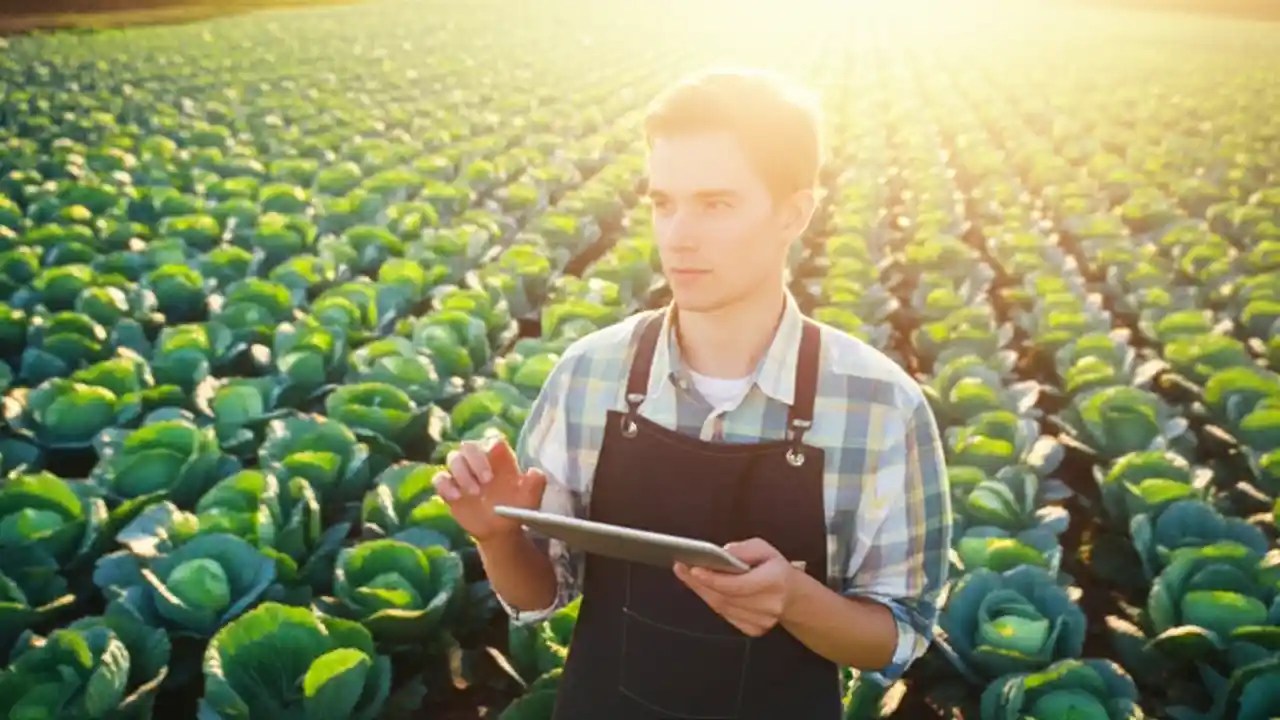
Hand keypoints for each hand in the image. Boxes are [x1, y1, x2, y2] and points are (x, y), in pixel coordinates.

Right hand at [432, 436, 546, 543]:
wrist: (500, 530)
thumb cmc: (516, 509)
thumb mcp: (530, 500)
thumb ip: (535, 485)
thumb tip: (534, 472)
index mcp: (500, 458)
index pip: (492, 440)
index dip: (491, 446)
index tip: (497, 462)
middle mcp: (479, 461)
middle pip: (469, 446)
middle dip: (475, 460)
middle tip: (486, 481)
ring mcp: (462, 473)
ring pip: (453, 458)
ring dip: (461, 473)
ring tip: (473, 493)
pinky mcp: (449, 488)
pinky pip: (439, 479)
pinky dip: (445, 486)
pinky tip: (456, 497)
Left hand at [673, 538, 799, 637]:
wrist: (794, 597)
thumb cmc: (776, 569)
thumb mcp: (765, 549)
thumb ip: (744, 550)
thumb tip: (722, 553)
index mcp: (775, 582)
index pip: (737, 585)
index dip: (712, 579)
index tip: (692, 569)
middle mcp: (769, 605)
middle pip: (725, 597)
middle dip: (699, 583)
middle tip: (681, 568)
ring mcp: (761, 621)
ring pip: (722, 607)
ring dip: (702, 591)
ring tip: (686, 575)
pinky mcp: (753, 629)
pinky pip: (725, 615)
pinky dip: (712, 601)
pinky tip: (703, 588)